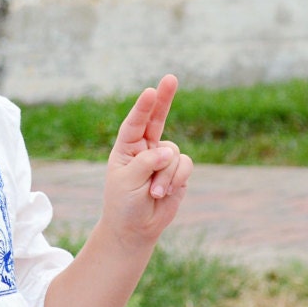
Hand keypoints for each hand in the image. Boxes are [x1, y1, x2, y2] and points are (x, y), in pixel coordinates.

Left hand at [102, 74, 193, 248]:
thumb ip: (146, 162)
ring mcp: (163, 159)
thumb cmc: (123, 203)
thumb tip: (169, 151)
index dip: (143, 107)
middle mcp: (146, 148)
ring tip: (154, 192)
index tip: (150, 92)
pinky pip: (184, 165)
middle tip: (170, 77)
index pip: (135, 123)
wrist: (136, 228)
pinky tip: (165, 193)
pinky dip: (176, 178)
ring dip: (166, 174)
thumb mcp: (127, 181)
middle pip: (157, 118)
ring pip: (173, 153)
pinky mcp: (179, 172)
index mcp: (126, 147)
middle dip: (165, 99)